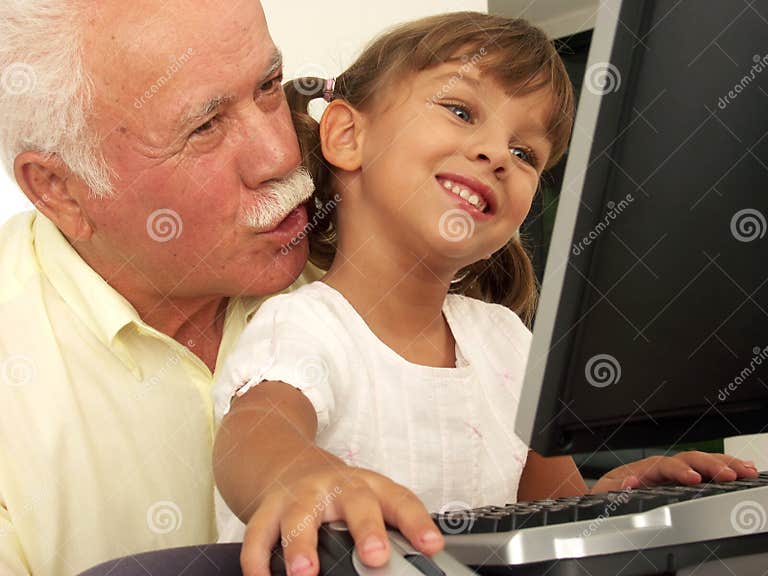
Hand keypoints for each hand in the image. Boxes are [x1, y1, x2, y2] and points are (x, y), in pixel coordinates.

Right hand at [239, 463, 443, 575]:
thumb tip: (419, 561)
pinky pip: (258, 534)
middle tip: (375, 557)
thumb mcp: (368, 500)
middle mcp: (336, 487)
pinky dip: (257, 559)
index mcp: (369, 487)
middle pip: (355, 502)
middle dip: (366, 530)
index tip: (431, 545)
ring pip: (300, 516)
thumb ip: (389, 528)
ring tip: (305, 573)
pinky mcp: (268, 509)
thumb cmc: (338, 494)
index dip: (417, 523)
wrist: (289, 463)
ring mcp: (300, 496)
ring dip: (301, 545)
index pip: (399, 500)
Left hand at [590, 451, 758, 493]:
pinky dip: (725, 466)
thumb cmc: (609, 490)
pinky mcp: (684, 477)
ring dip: (725, 464)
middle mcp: (663, 466)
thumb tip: (627, 483)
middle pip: (690, 459)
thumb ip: (614, 487)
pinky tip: (743, 469)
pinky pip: (707, 469)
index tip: (694, 478)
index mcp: (644, 469)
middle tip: (730, 475)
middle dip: (711, 465)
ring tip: (746, 470)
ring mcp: (675, 470)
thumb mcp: (604, 490)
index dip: (680, 471)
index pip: (666, 466)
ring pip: (702, 461)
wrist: (608, 490)